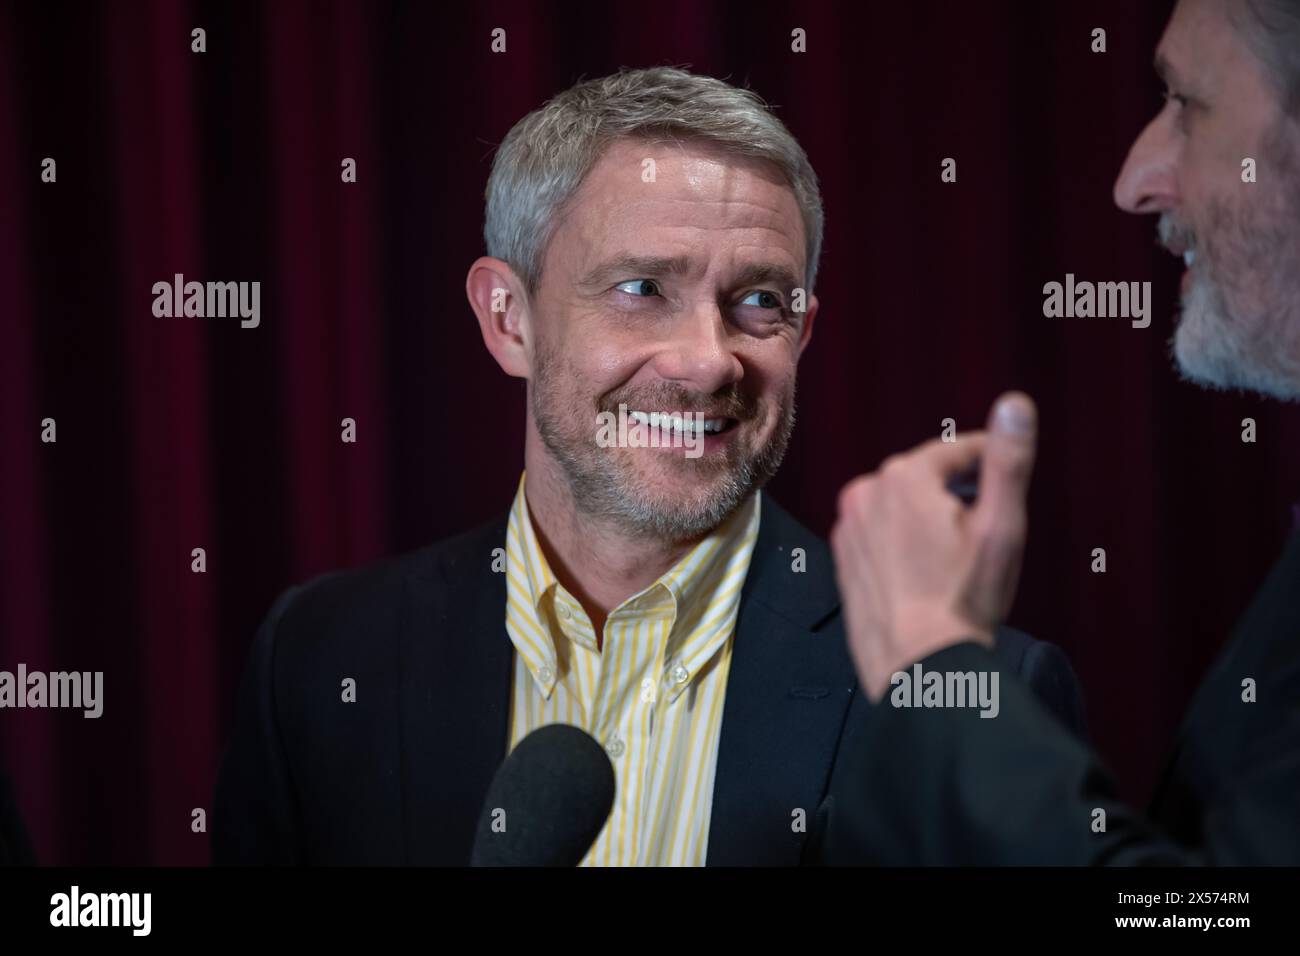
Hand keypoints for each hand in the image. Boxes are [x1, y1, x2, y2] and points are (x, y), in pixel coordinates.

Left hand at [830, 392, 1037, 700]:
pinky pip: (881, 534)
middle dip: (958, 496)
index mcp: (903, 475)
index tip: (1007, 483)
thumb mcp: (1001, 525)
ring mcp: (848, 526)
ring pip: (903, 506)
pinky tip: (927, 574)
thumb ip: (1008, 460)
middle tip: (985, 532)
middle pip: (928, 478)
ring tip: (957, 558)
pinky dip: (904, 542)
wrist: (920, 665)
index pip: (960, 451)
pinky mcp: (842, 557)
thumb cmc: (964, 599)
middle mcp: (865, 492)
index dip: (991, 466)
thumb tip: (1016, 403)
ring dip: (930, 519)